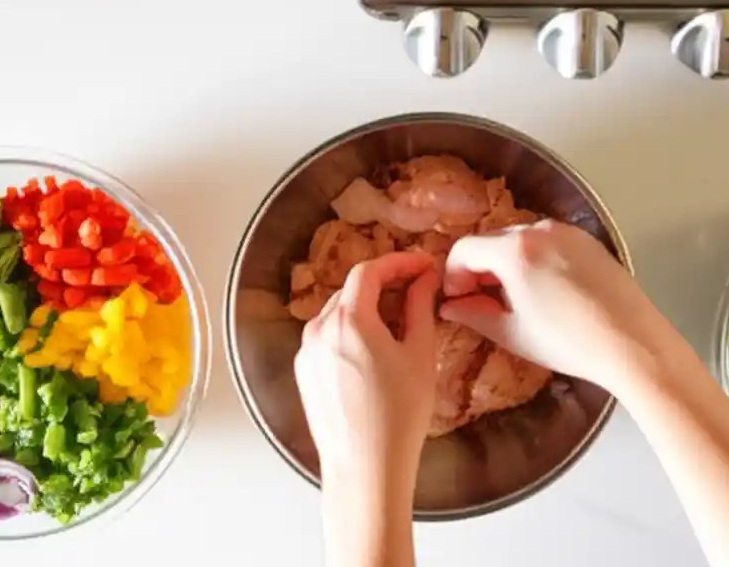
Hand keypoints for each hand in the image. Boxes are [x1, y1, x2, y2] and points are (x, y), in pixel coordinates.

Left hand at [294, 251, 439, 483]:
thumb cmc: (397, 416)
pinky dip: (350, 331)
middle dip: (384, 283)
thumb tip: (424, 279)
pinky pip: (327, 338)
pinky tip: (374, 350)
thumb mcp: (419, 355)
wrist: (365, 468)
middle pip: (352, 290)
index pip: (370, 271)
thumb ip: (420, 307)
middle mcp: (318, 330)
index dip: (399, 262)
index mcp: (348, 320)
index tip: (422, 265)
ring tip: (398, 321)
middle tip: (416, 288)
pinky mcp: (304, 373)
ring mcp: (306, 352)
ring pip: (337, 313)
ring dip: (366, 307)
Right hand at [440, 220, 673, 396]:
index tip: (456, 300)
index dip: (453, 276)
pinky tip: (544, 292)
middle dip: (479, 269)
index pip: (464, 249)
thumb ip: (474, 314)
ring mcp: (566, 231)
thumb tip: (451, 306)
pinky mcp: (588, 240)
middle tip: (480, 302)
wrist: (632, 342)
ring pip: (519, 239)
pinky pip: (547, 242)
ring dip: (506, 263)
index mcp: (514, 250)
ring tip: (514, 300)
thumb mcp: (513, 333)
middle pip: (491, 240)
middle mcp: (538, 230)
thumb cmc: (570, 342)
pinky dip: (534, 259)